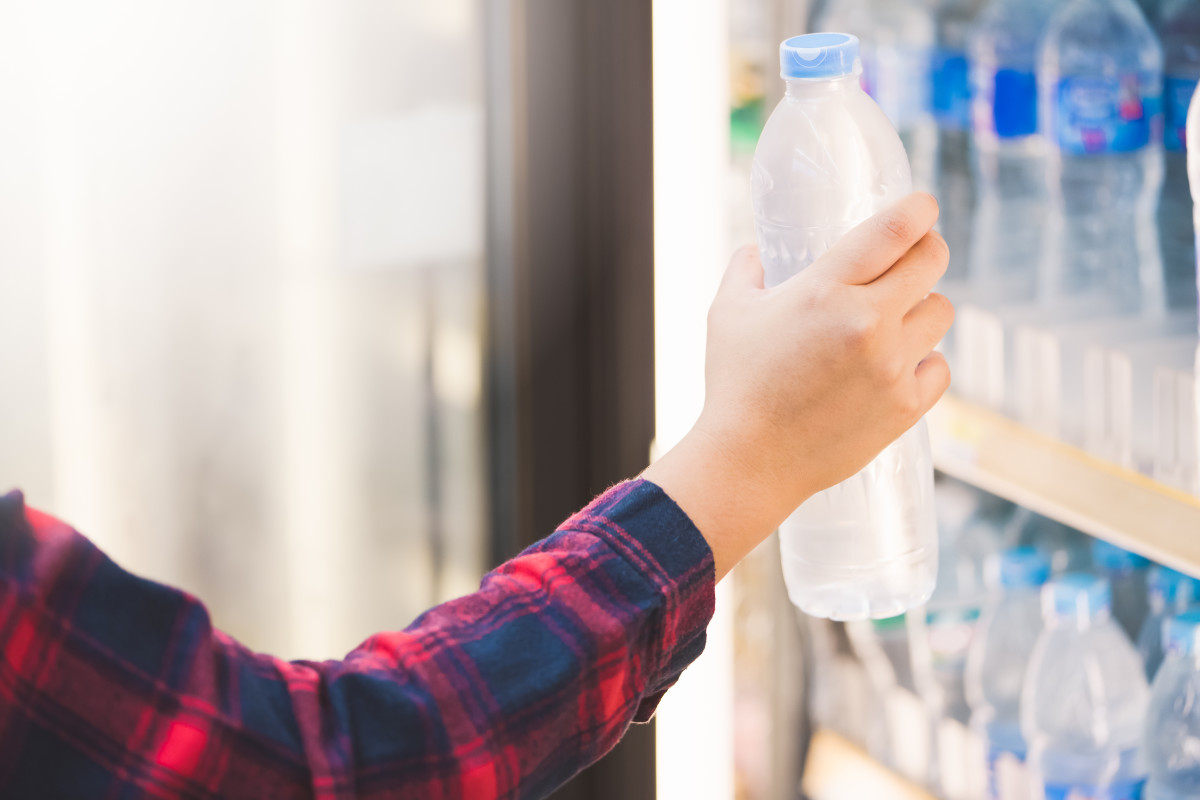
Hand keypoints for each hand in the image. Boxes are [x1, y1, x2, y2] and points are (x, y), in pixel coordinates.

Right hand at [642, 193, 952, 579]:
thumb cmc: (735, 385)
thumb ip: (744, 270)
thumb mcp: (727, 313)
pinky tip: (899, 365)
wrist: (750, 461)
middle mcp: (866, 322)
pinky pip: (939, 366)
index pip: (894, 230)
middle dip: (927, 250)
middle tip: (915, 256)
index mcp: (824, 290)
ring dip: (922, 309)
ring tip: (896, 320)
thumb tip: (754, 249)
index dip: (919, 210)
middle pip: (932, 261)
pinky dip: (923, 362)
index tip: (923, 206)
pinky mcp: (905, 407)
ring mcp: (891, 366)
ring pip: (941, 312)